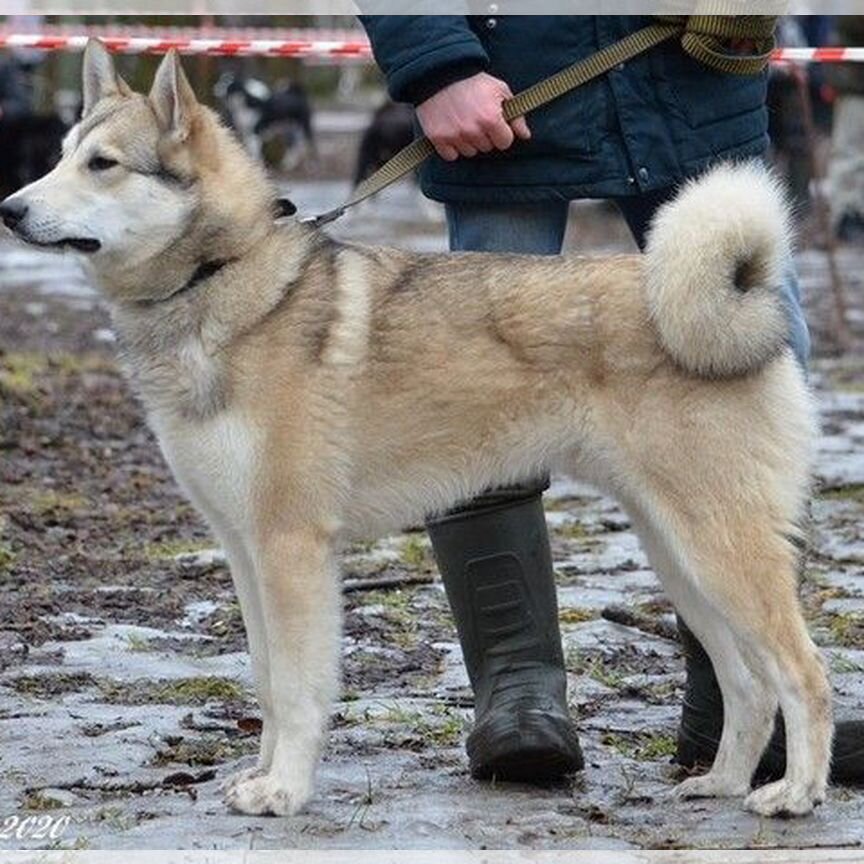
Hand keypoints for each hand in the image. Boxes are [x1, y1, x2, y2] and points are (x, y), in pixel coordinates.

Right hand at [416, 72, 530, 161]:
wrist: (440, 73)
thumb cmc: (473, 81)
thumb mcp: (500, 90)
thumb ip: (516, 115)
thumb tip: (525, 135)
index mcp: (490, 119)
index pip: (505, 143)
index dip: (502, 133)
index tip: (495, 123)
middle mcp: (472, 130)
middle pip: (487, 148)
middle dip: (485, 135)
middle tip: (476, 117)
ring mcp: (454, 136)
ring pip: (470, 152)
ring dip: (469, 141)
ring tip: (463, 122)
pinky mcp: (438, 138)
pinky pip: (451, 156)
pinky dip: (452, 147)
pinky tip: (452, 130)